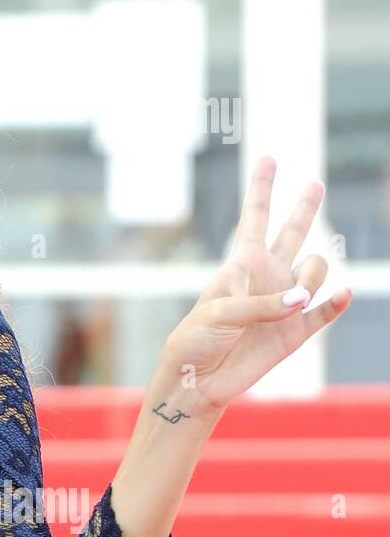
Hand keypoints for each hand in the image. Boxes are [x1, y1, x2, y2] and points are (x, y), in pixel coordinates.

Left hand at [160, 156, 352, 415]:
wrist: (199, 380)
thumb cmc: (197, 340)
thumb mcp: (219, 313)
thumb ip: (261, 303)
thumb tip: (303, 299)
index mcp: (241, 263)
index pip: (255, 217)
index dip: (262, 187)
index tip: (268, 156)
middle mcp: (267, 276)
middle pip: (293, 232)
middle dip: (304, 207)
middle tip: (314, 182)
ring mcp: (286, 302)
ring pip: (316, 271)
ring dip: (309, 279)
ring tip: (289, 301)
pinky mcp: (298, 332)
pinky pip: (326, 311)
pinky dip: (334, 302)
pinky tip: (340, 294)